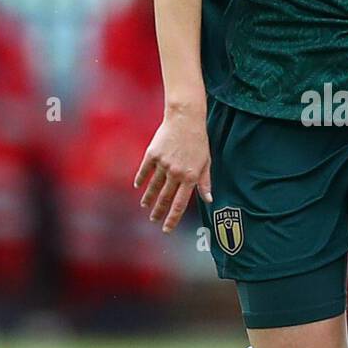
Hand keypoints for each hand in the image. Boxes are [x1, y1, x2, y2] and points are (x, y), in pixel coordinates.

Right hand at [134, 110, 212, 232]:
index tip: (166, 229)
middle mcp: (176, 173)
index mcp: (190, 177)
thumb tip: (208, 200)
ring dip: (149, 198)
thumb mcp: (206, 162)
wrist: (185, 118)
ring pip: (153, 186)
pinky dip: (141, 180)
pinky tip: (139, 187)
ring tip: (145, 206)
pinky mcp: (152, 154)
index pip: (180, 204)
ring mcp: (163, 164)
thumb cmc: (198, 141)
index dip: (172, 218)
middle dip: (159, 211)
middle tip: (154, 220)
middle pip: (165, 198)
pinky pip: (145, 171)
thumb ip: (205, 182)